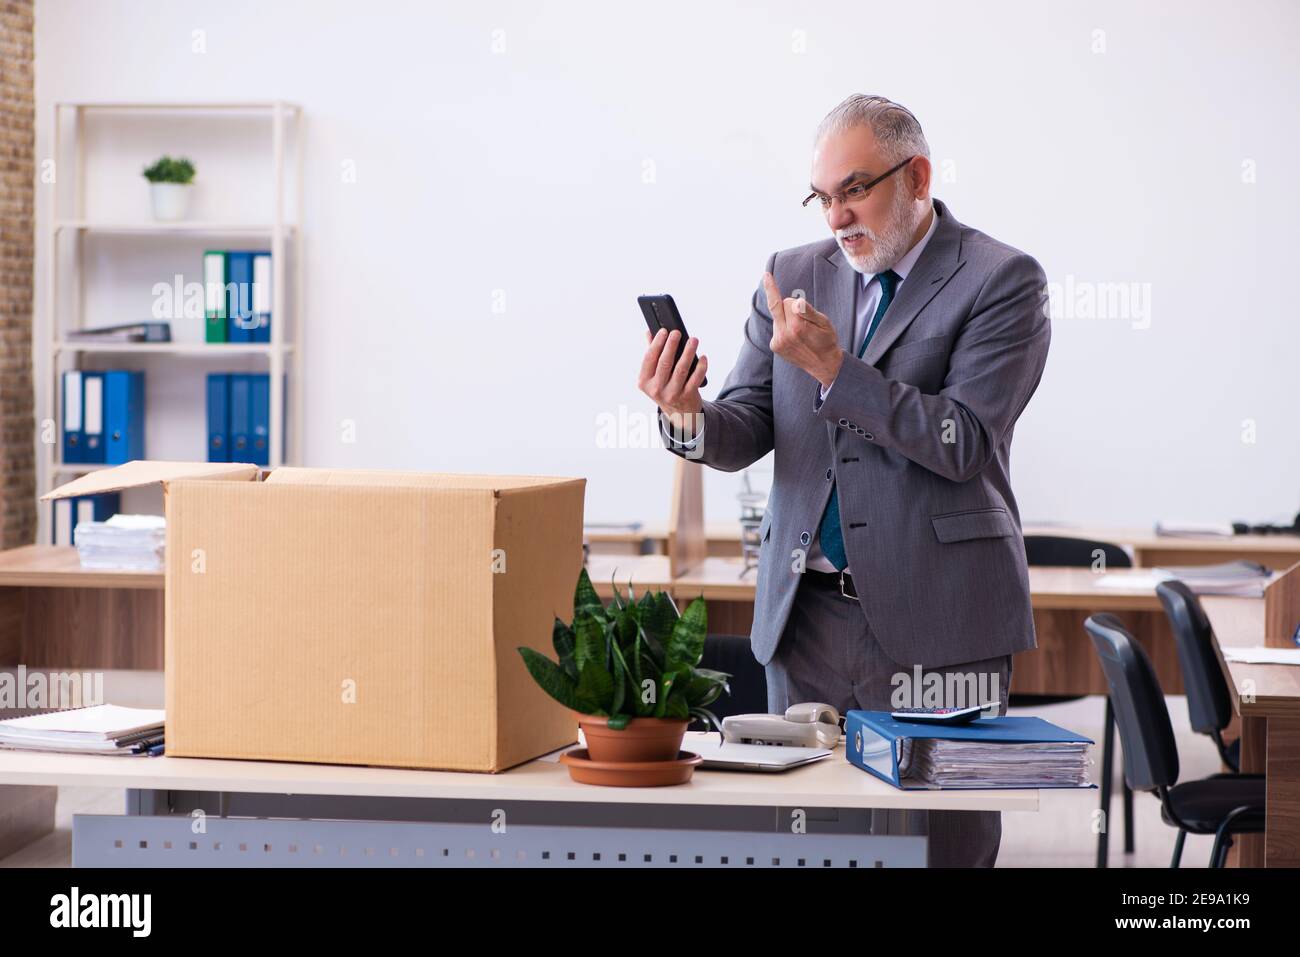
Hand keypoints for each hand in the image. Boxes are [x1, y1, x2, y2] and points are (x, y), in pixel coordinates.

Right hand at [638, 327, 707, 422]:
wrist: (679, 413)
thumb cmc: (665, 388)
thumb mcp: (653, 376)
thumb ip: (651, 355)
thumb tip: (649, 332)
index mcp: (645, 381)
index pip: (649, 359)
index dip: (656, 344)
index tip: (664, 331)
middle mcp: (656, 389)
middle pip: (665, 363)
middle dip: (671, 346)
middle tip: (677, 332)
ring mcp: (672, 394)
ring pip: (681, 369)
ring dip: (688, 353)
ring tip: (693, 340)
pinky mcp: (687, 396)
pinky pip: (695, 379)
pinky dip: (701, 367)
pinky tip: (703, 357)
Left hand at [763, 272, 843, 388]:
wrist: (824, 365)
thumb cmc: (826, 340)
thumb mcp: (824, 322)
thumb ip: (808, 311)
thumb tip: (796, 302)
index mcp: (797, 327)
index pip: (787, 301)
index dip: (796, 301)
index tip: (767, 275)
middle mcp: (784, 335)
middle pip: (777, 306)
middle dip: (783, 301)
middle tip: (772, 283)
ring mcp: (778, 342)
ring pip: (777, 317)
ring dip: (786, 318)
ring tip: (801, 330)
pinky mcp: (775, 346)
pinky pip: (777, 328)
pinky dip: (784, 327)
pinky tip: (795, 336)